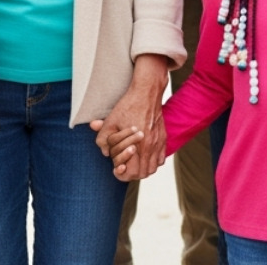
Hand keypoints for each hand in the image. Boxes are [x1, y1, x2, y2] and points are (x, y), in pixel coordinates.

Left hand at [94, 55, 169, 180]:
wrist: (146, 92)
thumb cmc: (127, 106)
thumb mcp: (109, 123)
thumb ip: (103, 141)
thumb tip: (105, 152)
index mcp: (137, 145)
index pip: (132, 172)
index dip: (122, 174)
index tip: (116, 168)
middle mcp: (150, 146)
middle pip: (144, 173)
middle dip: (132, 174)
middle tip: (124, 166)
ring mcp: (158, 142)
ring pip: (154, 168)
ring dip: (144, 168)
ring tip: (134, 162)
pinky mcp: (163, 136)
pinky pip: (161, 158)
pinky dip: (153, 161)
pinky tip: (144, 154)